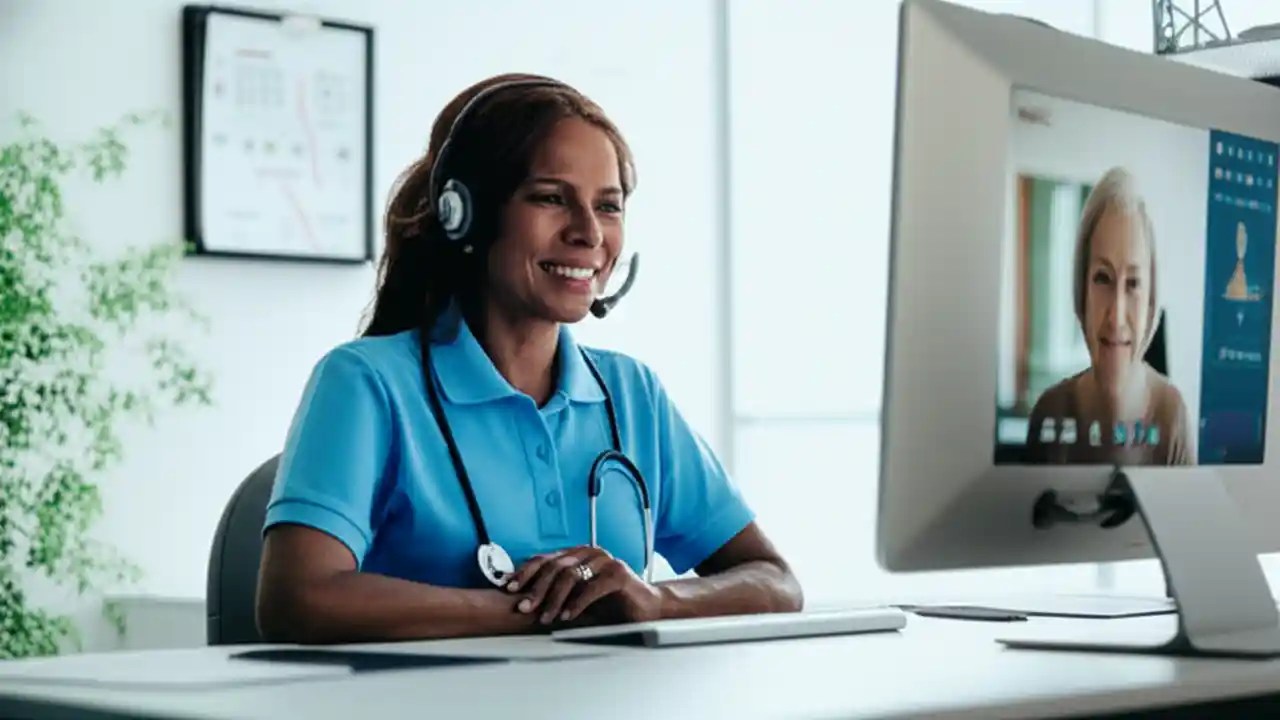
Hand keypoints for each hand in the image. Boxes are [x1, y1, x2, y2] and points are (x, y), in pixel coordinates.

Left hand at [505, 546, 661, 625]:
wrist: (644, 607)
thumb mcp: (576, 596)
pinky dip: (576, 603)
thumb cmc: (608, 602)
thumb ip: (555, 592)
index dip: (524, 573)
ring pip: (570, 575)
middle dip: (535, 589)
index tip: (509, 589)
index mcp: (576, 554)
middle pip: (554, 566)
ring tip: (545, 617)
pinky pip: (592, 587)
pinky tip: (567, 616)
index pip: (544, 559)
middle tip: (523, 607)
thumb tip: (520, 599)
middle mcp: (589, 552)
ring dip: (554, 599)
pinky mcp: (618, 574)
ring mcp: (605, 561)